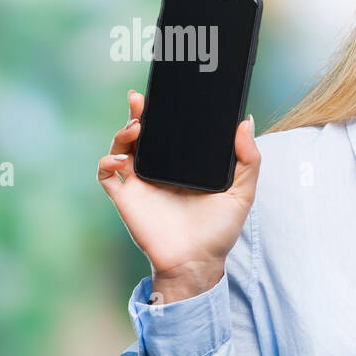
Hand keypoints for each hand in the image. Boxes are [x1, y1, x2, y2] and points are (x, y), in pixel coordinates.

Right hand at [97, 89, 261, 301]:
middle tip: (141, 99)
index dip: (165, 111)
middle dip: (139, 112)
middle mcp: (160, 168)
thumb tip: (246, 121)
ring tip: (136, 128)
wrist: (197, 263)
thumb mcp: (242, 192)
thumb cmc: (219, 230)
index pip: (172, 130)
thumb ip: (248, 159)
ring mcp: (140, 182)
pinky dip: (107, 161)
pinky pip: (106, 174)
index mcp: (184, 164)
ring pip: (122, 146)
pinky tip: (120, 159)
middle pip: (143, 132)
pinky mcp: (126, 197)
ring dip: (124, 132)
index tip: (168, 92)